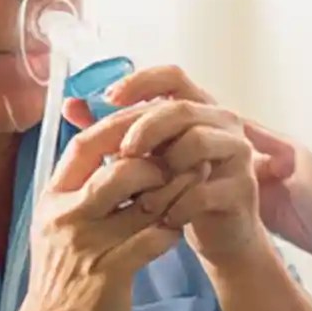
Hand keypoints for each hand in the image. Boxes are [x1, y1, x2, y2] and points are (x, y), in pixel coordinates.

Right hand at [20, 110, 200, 310]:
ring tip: (191, 185)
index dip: (119, 128)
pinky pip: (155, 240)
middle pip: (119, 171)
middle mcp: (67, 217)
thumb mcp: (59, 221)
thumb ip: (81, 185)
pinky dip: (173, 229)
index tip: (147, 122)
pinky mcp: (111, 273)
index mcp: (54, 198)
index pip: (84, 145)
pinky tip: (179, 227)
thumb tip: (115, 143)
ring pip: (145, 204)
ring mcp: (88, 245)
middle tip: (178, 161)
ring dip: (174, 193)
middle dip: (156, 163)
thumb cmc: (64, 269)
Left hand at [66, 77, 262, 262]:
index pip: (172, 76)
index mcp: (198, 107)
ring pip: (197, 142)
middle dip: (146, 128)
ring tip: (142, 198)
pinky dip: (177, 204)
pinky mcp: (242, 187)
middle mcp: (222, 122)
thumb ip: (114, 130)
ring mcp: (236, 152)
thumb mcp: (147, 156)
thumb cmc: (180, 189)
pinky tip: (163, 218)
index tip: (109, 97)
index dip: (141, 81)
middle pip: (181, 108)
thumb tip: (70, 105)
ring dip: (162, 170)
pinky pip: (205, 188)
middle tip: (121, 153)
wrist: (222, 234)